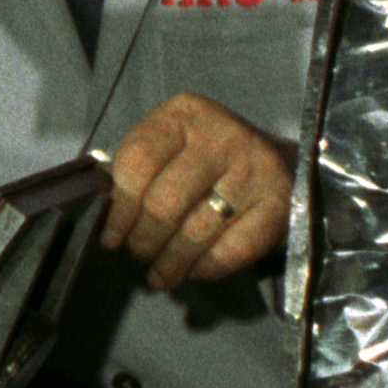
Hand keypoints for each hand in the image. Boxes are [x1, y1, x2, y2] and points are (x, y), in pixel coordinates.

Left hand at [100, 92, 292, 289]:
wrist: (283, 163)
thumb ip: (138, 171)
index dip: (119, 207)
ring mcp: (255, 169)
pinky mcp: (279, 204)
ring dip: (171, 261)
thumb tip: (104, 214)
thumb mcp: (172, 146)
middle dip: (143, 239)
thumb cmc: (208, 160)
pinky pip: (231, 251)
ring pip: (196, 231)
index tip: (111, 236)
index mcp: (185, 114)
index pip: (138, 162)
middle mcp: (222, 136)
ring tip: (160, 273)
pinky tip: (193, 271)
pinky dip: (205, 268)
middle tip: (138, 253)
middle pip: (164, 201)